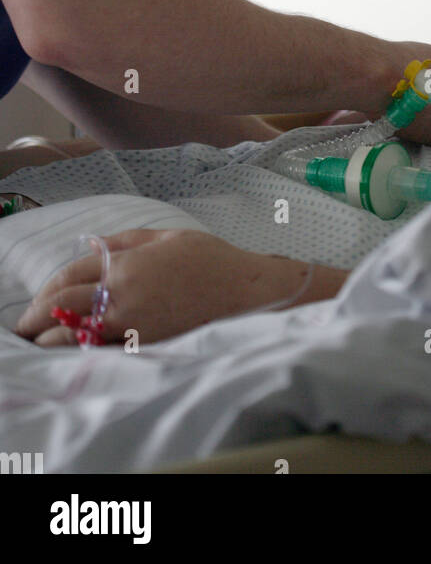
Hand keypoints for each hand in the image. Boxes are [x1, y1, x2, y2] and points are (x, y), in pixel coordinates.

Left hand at [14, 229, 322, 347]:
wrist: (246, 294)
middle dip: (38, 315)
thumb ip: (126, 241)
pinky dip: (80, 352)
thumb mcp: (168, 237)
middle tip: (27, 325)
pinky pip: (99, 352)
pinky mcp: (142, 347)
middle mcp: (121, 293)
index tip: (41, 298)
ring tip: (40, 342)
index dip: (50, 286)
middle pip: (63, 303)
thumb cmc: (212, 261)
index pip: (71, 273)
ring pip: (73, 333)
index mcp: (125, 262)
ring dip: (50, 338)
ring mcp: (130, 324)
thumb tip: (93, 247)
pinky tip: (74, 352)